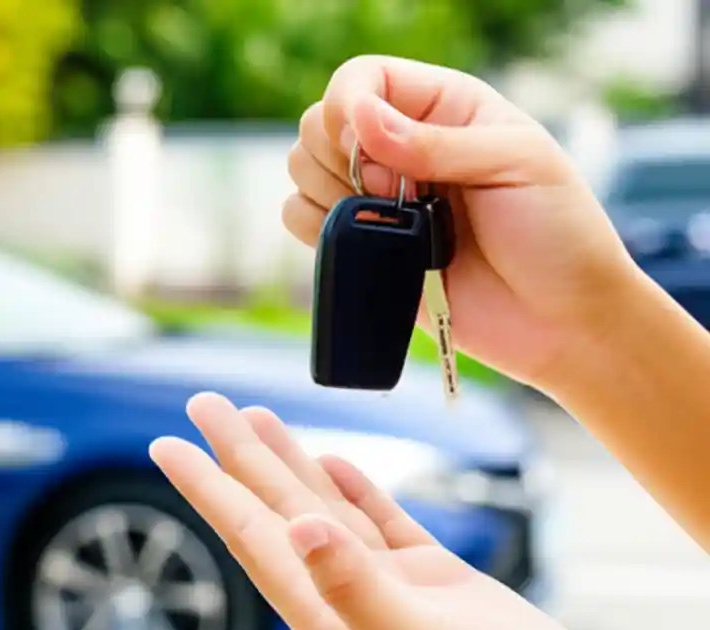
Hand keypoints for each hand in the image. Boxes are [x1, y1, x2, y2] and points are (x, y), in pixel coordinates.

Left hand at [150, 392, 628, 629]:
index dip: (207, 487)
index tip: (166, 444)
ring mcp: (390, 586)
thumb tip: (299, 528)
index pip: (251, 535)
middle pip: (275, 510)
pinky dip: (354, 490)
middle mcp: (346, 594)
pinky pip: (379, 522)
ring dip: (287, 463)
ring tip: (255, 418)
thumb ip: (354, 586)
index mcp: (326, 613)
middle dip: (236, 455)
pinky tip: (332, 463)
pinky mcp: (436, 582)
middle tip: (203, 403)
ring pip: (323, 508)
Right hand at [284, 55, 643, 386]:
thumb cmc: (559, 235)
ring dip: (331, 196)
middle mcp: (402, 145)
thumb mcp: (516, 166)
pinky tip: (370, 244)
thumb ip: (436, 142)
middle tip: (400, 193)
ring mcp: (378, 197)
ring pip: (300, 168)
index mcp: (443, 106)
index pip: (363, 78)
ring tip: (396, 223)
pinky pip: (298, 219)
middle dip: (340, 157)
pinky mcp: (362, 245)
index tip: (364, 143)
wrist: (561, 322)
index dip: (347, 103)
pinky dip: (317, 230)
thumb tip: (361, 119)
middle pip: (318, 122)